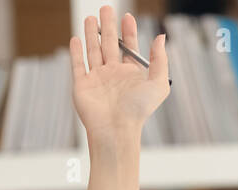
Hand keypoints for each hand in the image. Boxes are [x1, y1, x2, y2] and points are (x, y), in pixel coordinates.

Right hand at [69, 5, 170, 142]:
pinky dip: (76, 52)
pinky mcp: (82, 85)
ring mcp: (97, 80)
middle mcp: (114, 76)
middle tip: (106, 9)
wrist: (116, 128)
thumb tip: (161, 36)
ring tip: (91, 18)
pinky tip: (77, 39)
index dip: (128, 31)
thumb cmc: (139, 110)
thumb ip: (161, 60)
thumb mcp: (159, 84)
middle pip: (110, 45)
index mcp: (131, 75)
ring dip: (92, 34)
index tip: (127, 16)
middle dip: (108, 26)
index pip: (129, 48)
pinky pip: (78, 65)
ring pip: (94, 51)